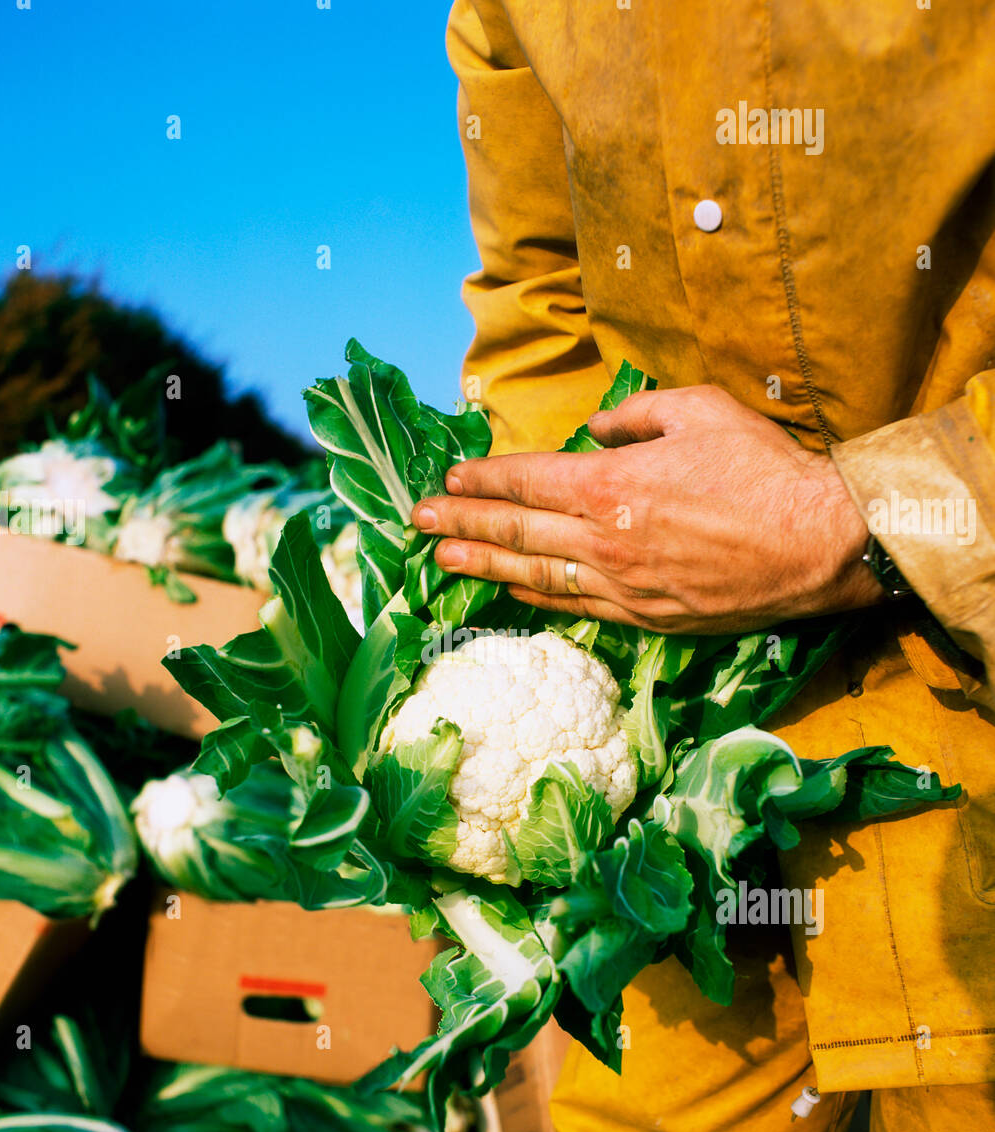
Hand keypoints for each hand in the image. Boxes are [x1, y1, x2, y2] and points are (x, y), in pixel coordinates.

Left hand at [411, 384, 884, 632]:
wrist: (821, 543)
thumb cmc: (765, 470)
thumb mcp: (700, 410)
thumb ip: (635, 416)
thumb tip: (593, 429)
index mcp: (613, 484)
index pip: (526, 482)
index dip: (482, 480)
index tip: (447, 479)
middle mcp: (605, 540)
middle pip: (516, 532)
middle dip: (460, 524)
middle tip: (415, 522)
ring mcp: (623, 585)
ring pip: (536, 576)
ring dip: (484, 566)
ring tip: (441, 560)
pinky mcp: (647, 617)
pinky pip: (577, 608)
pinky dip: (538, 598)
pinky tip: (511, 592)